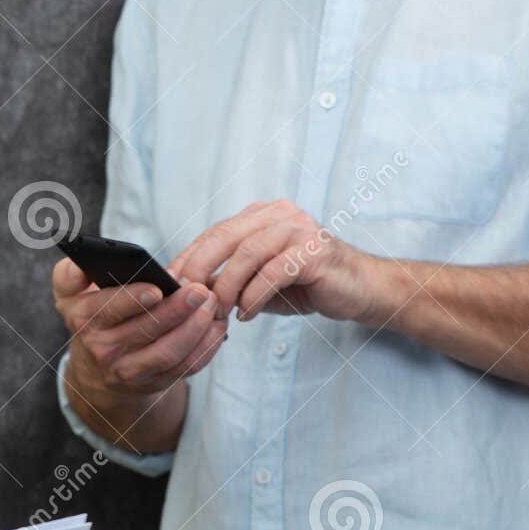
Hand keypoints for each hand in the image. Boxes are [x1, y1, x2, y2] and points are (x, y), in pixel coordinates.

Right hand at [53, 256, 225, 397]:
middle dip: (177, 309)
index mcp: (85, 320)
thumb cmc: (92, 316)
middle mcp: (104, 349)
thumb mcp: (69, 294)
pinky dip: (205, 347)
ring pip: (169, 352)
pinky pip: (184, 368)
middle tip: (201, 290)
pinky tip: (216, 326)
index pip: (109, 308)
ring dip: (196, 328)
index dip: (134, 299)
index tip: (158, 288)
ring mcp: (129, 371)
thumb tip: (81, 264)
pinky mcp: (153, 383)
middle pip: (146, 329)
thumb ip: (70, 274)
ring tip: (212, 304)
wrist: (96, 368)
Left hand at [167, 199, 384, 324]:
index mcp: (261, 216)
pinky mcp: (315, 250)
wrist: (361, 290)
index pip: (214, 233)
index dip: (188, 258)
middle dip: (199, 269)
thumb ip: (228, 280)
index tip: (167, 285)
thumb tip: (186, 291)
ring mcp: (298, 228)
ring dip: (227, 287)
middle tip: (185, 299)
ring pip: (247, 253)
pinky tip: (247, 315)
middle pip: (224, 237)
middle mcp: (278, 214)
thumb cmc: (306, 285)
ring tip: (218, 313)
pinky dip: (254, 296)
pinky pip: (274, 272)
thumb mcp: (258, 282)